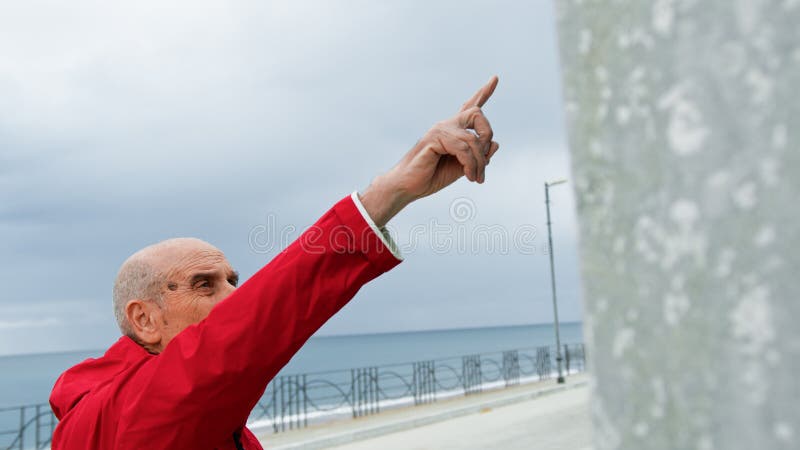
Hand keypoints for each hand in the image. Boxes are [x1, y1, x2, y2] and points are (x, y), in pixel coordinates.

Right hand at [361, 76, 499, 226]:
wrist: (407, 187)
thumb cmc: (431, 177)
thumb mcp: (462, 168)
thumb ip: (478, 157)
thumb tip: (495, 143)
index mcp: (452, 131)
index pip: (469, 108)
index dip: (483, 93)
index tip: (495, 78)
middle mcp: (446, 126)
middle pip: (476, 113)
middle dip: (487, 133)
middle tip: (486, 159)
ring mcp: (439, 130)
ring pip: (473, 139)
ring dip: (479, 162)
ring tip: (476, 178)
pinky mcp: (434, 138)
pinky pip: (463, 148)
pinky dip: (471, 164)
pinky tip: (469, 176)